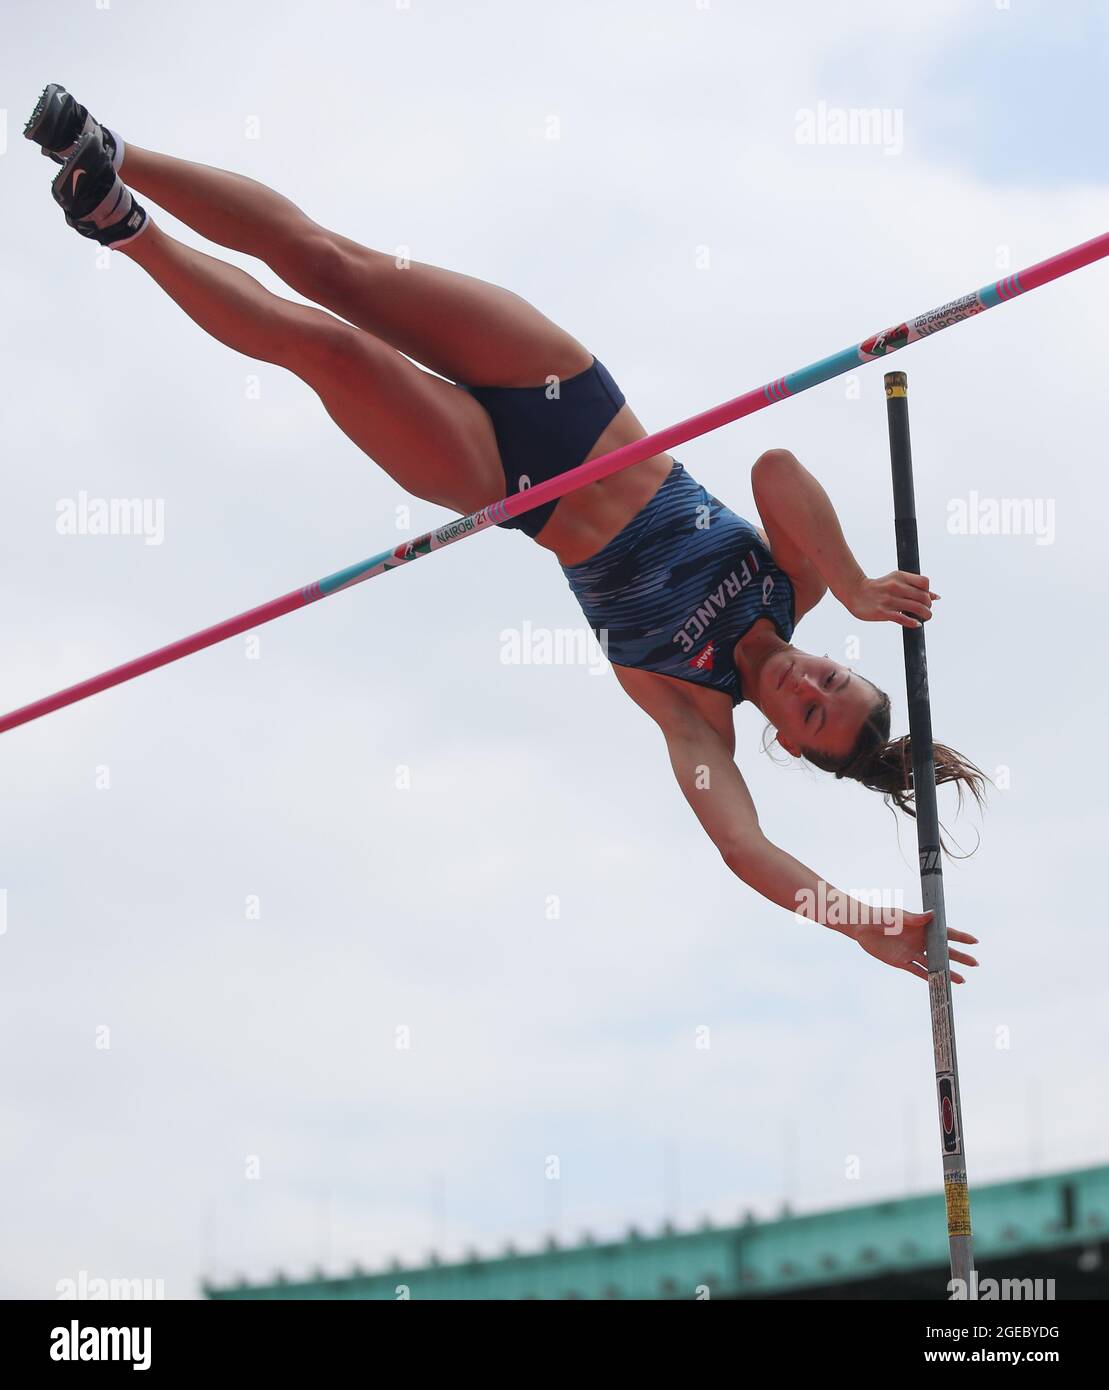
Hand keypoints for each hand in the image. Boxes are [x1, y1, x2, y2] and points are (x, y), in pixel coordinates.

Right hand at [841, 571, 938, 627]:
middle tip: (926, 610)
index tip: (925, 598)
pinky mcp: (882, 612)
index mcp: (899, 576)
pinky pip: (903, 619)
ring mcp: (889, 600)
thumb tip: (936, 597)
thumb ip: (915, 587)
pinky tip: (916, 624)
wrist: (855, 592)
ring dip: (925, 615)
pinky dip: (913, 622)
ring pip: (916, 608)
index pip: (924, 582)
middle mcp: (895, 587)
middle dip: (928, 606)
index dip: (928, 591)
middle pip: (923, 597)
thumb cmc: (878, 588)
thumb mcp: (896, 581)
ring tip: (924, 618)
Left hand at [853, 908, 978, 982]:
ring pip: (933, 964)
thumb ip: (915, 919)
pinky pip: (918, 971)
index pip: (945, 933)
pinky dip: (929, 978)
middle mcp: (920, 941)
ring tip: (962, 980)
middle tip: (975, 964)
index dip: (960, 937)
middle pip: (943, 951)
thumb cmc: (881, 916)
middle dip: (960, 957)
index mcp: (922, 927)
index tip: (974, 942)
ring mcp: (912, 952)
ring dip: (948, 972)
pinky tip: (940, 983)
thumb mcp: (898, 916)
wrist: (862, 927)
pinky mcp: (902, 962)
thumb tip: (933, 915)